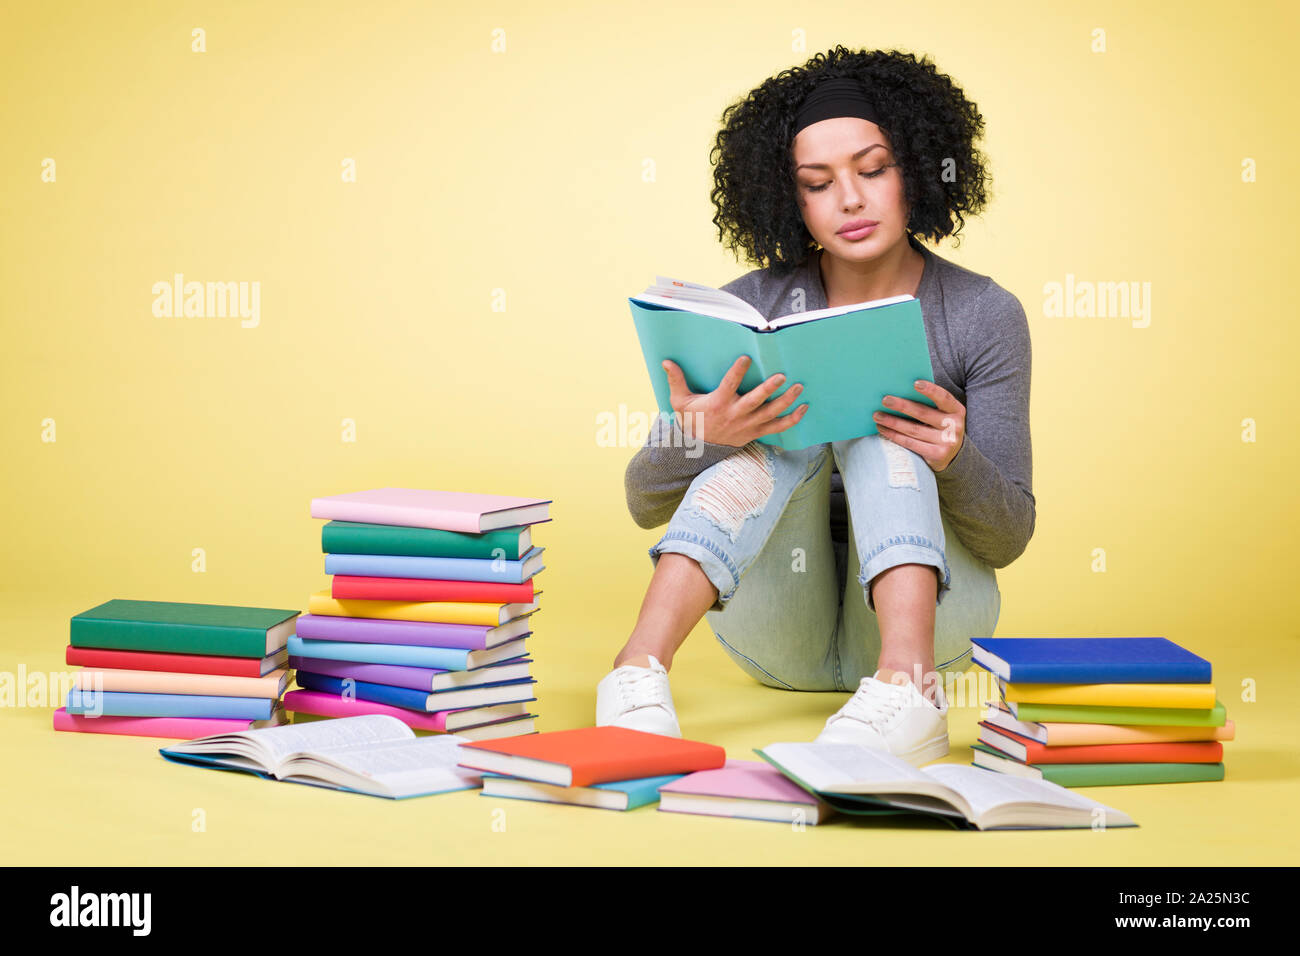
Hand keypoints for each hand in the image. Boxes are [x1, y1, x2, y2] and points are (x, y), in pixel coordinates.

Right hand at [662, 355, 807, 446]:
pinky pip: (778, 427)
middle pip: (756, 401)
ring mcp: (748, 425)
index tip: (746, 358)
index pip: (729, 385)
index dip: (737, 372)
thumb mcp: (680, 402)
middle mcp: (735, 415)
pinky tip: (804, 408)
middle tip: (782, 376)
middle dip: (770, 388)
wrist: (699, 450)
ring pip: (770, 413)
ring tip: (799, 388)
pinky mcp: (756, 432)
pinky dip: (792, 419)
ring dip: (786, 401)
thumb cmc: (692, 421)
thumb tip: (666, 361)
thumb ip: (676, 381)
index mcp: (718, 404)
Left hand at [872, 380, 965, 471]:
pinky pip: (910, 443)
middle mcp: (954, 426)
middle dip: (902, 406)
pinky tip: (883, 429)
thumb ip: (930, 404)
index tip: (915, 383)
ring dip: (892, 422)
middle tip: (885, 400)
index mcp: (957, 410)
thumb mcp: (943, 414)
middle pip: (923, 413)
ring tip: (877, 416)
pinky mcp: (937, 455)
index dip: (930, 390)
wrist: (952, 455)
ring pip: (913, 429)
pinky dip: (894, 435)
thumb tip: (901, 390)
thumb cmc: (941, 427)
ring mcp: (947, 442)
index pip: (944, 397)